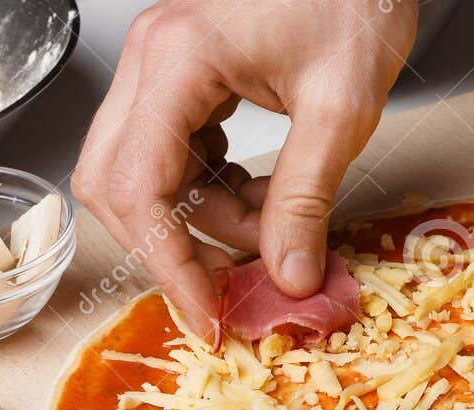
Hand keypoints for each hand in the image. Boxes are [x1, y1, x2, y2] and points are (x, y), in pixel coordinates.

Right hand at [73, 0, 418, 341]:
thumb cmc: (357, 0)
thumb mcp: (341, 109)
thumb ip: (307, 198)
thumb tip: (287, 276)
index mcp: (177, 60)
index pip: (138, 186)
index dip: (168, 263)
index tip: (205, 314)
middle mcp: (152, 60)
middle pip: (117, 184)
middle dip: (173, 244)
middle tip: (232, 282)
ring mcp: (160, 65)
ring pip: (142, 174)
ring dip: (202, 219)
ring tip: (273, 223)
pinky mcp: (182, 75)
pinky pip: (171, 153)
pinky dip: (211, 189)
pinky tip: (263, 191)